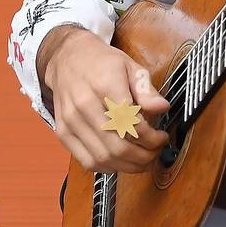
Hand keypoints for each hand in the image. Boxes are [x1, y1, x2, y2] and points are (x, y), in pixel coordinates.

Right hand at [43, 27, 169, 173]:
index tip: (161, 137)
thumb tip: (162, 107)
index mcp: (104, 84)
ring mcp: (71, 121)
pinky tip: (122, 161)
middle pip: (118, 145)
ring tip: (143, 160)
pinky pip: (87, 161)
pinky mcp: (63, 133)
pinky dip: (108, 167)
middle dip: (143, 156)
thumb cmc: (101, 63)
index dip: (151, 136)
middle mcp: (84, 104)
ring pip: (103, 157)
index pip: (131, 121)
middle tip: (155, 153)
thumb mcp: (130, 66)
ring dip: (128, 166)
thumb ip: (146, 89)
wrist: (67, 59)